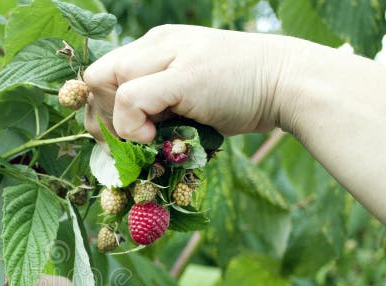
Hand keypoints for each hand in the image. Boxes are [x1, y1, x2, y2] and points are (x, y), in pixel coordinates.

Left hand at [84, 25, 291, 142]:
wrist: (289, 84)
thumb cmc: (240, 95)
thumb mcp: (185, 94)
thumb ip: (153, 101)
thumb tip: (118, 134)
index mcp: (154, 45)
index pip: (100, 73)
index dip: (100, 108)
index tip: (119, 136)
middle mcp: (156, 43)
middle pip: (95, 78)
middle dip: (102, 118)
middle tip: (130, 142)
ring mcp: (169, 54)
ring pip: (106, 82)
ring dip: (116, 122)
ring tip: (146, 138)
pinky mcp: (183, 75)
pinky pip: (131, 98)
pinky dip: (132, 125)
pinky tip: (156, 136)